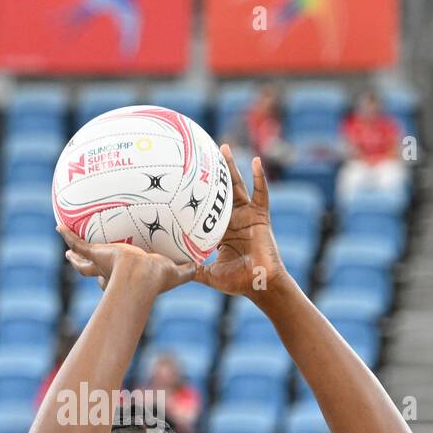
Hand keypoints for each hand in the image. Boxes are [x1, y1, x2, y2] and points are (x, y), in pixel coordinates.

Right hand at [58, 226, 194, 295]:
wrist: (140, 277)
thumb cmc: (156, 279)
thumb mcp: (175, 273)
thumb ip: (186, 269)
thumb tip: (200, 263)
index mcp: (125, 279)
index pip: (114, 280)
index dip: (112, 280)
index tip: (112, 276)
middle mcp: (109, 274)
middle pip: (93, 273)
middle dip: (88, 269)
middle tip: (81, 263)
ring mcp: (100, 264)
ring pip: (82, 261)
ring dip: (74, 256)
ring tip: (67, 252)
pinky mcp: (95, 254)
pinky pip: (77, 243)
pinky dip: (67, 236)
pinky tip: (59, 226)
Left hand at [195, 145, 288, 302]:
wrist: (259, 284)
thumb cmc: (237, 282)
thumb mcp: (208, 274)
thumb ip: (191, 270)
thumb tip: (170, 271)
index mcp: (221, 232)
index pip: (206, 210)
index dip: (197, 197)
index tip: (183, 183)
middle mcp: (234, 220)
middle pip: (221, 192)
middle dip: (213, 174)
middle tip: (203, 154)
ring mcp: (248, 216)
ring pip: (238, 186)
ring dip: (232, 167)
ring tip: (223, 148)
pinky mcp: (261, 216)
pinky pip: (261, 193)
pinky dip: (260, 177)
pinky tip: (256, 161)